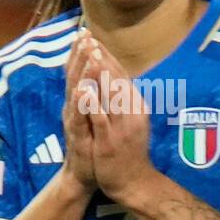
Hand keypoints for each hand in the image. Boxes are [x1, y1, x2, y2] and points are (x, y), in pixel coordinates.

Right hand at [60, 27, 97, 194]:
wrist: (83, 175)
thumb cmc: (92, 144)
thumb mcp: (96, 117)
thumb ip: (96, 97)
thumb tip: (103, 75)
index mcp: (80, 101)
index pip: (80, 72)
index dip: (82, 53)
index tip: (86, 32)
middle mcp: (73, 107)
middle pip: (75, 76)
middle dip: (80, 55)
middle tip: (84, 34)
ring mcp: (73, 120)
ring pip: (76, 92)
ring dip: (81, 72)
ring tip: (87, 53)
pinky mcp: (77, 135)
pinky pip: (78, 116)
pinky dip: (80, 102)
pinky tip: (82, 89)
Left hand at [81, 38, 157, 204]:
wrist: (133, 182)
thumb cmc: (129, 148)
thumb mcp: (130, 119)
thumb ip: (123, 98)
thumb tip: (114, 75)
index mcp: (135, 105)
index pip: (120, 75)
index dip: (106, 56)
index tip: (94, 38)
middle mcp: (131, 112)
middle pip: (116, 80)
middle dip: (102, 58)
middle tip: (90, 38)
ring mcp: (121, 126)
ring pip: (111, 95)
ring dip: (100, 74)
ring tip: (90, 55)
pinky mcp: (109, 141)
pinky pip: (101, 119)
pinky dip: (92, 103)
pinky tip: (84, 90)